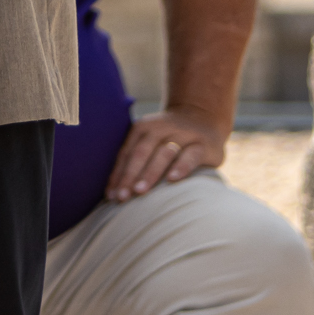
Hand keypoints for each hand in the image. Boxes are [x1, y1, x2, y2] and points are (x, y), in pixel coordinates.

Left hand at [104, 108, 227, 203]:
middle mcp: (160, 129)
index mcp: (142, 129)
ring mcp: (182, 135)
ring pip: (163, 154)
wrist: (203, 117)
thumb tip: (113, 190)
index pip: (127, 154)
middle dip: (129, 176)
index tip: (110, 196)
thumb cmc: (169, 139)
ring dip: (150, 173)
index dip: (117, 175)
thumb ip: (135, 159)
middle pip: (141, 153)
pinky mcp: (202, 144)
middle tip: (122, 197)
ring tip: (140, 191)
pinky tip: (172, 179)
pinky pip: (190, 156)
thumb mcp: (151, 141)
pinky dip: (181, 167)